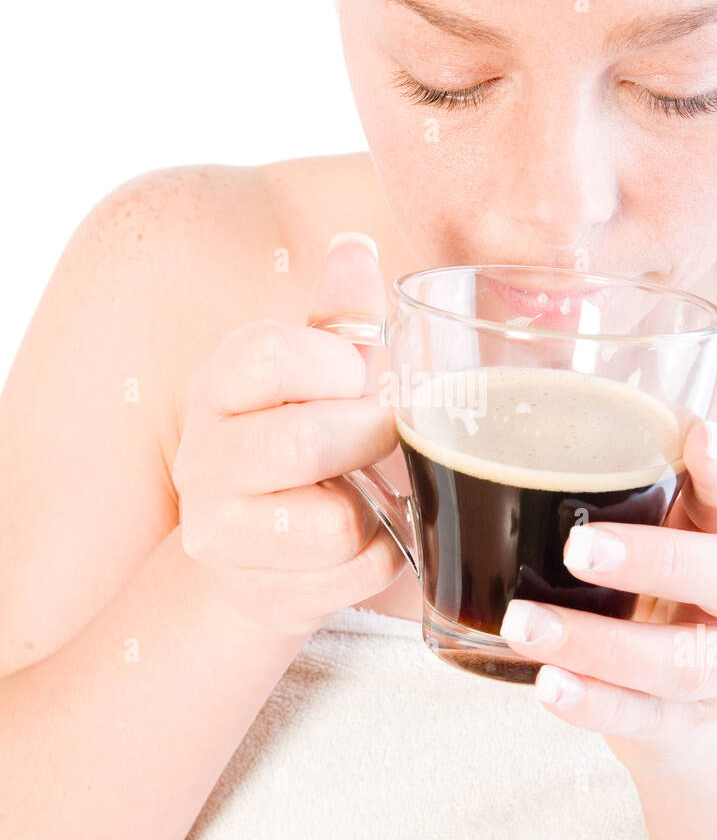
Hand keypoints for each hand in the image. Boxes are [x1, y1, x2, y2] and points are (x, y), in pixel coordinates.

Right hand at [171, 237, 404, 639]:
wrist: (255, 555)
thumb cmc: (298, 444)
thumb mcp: (312, 376)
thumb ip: (340, 318)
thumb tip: (355, 247)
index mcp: (218, 385)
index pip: (269, 354)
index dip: (338, 364)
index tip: (360, 378)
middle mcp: (205, 458)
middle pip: (306, 442)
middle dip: (372, 438)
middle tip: (387, 436)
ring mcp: (223, 532)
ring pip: (335, 523)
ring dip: (380, 508)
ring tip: (371, 493)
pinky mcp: (259, 592)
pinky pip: (355, 573)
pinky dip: (384, 556)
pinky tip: (369, 538)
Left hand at [499, 420, 716, 780]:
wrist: (690, 716)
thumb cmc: (654, 599)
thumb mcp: (650, 542)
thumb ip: (606, 494)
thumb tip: (487, 431)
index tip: (701, 433)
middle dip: (653, 560)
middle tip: (577, 547)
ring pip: (677, 661)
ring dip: (596, 643)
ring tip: (523, 624)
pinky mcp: (681, 726)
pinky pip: (641, 718)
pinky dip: (592, 703)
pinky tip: (546, 686)